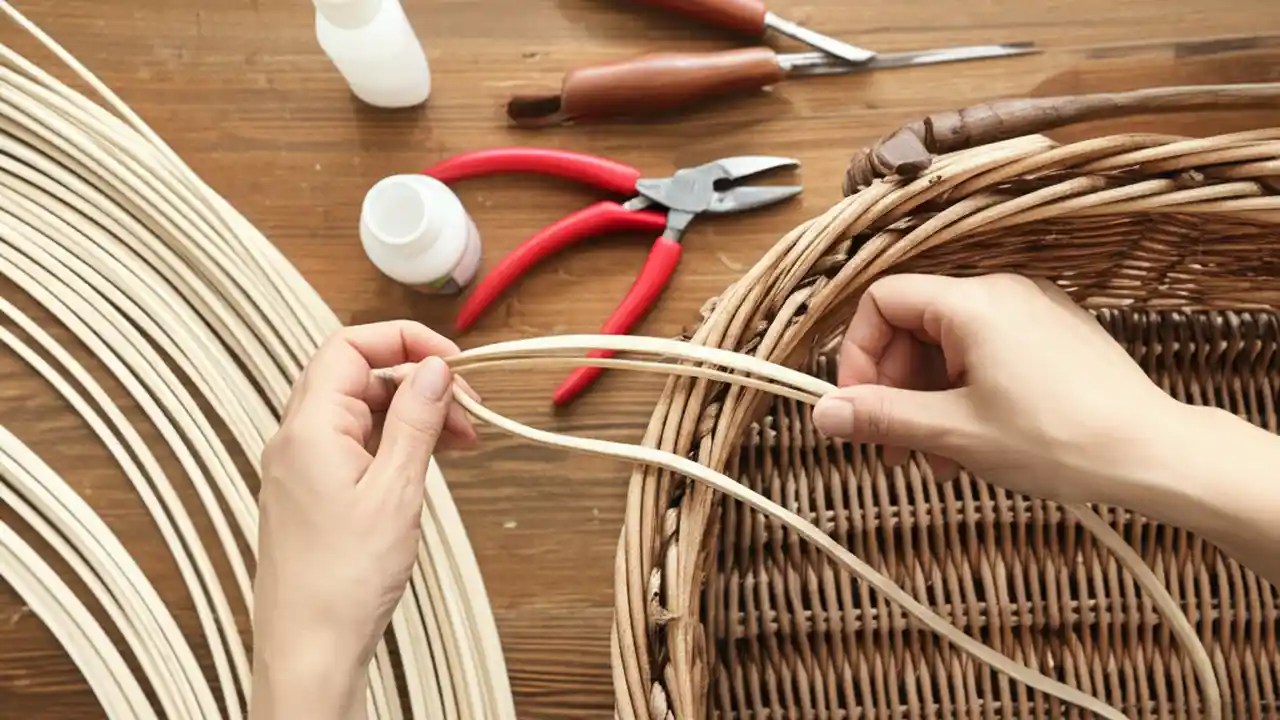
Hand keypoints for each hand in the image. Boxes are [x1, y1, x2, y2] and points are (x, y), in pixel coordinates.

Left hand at [250, 321, 476, 719]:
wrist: (310, 648)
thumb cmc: (343, 580)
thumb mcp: (396, 490)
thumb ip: (415, 421)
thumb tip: (435, 369)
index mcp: (309, 428)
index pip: (349, 345)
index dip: (404, 341)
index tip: (453, 361)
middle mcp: (296, 439)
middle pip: (357, 375)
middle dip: (417, 380)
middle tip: (468, 408)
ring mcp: (302, 466)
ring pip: (359, 411)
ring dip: (412, 413)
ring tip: (462, 441)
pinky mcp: (312, 491)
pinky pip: (355, 443)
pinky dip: (395, 442)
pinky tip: (429, 462)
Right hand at [811, 273, 1179, 504]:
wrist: (1153, 454)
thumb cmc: (1061, 439)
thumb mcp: (955, 434)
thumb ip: (883, 417)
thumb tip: (821, 414)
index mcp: (973, 304)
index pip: (883, 301)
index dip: (859, 353)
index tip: (858, 406)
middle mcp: (1002, 293)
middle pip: (914, 326)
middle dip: (893, 388)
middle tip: (891, 448)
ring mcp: (1032, 312)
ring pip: (949, 347)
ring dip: (928, 401)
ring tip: (936, 460)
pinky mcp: (1054, 336)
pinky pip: (987, 354)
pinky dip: (965, 394)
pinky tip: (972, 445)